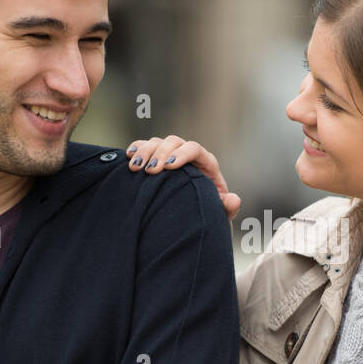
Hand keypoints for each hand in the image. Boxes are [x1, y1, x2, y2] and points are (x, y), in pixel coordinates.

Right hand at [126, 136, 240, 221]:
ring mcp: (170, 156)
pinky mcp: (155, 160)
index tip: (169, 166)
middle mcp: (187, 155)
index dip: (182, 154)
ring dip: (144, 152)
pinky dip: (136, 150)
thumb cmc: (207, 215)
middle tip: (150, 171)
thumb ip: (227, 208)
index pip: (195, 149)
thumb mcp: (218, 215)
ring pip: (156, 143)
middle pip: (174, 142)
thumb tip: (233, 200)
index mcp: (206, 164)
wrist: (192, 221)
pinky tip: (129, 157)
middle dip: (160, 153)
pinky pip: (144, 148)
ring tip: (134, 168)